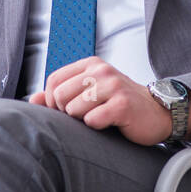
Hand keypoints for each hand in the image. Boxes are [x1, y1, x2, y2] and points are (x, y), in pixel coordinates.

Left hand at [27, 56, 173, 145]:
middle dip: (66, 112)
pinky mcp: (122, 105)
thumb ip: (61, 95)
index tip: (66, 111)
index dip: (53, 100)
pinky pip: (93, 120)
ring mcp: (113, 86)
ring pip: (73, 109)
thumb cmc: (120, 104)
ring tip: (98, 119)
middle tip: (83, 118)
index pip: (53, 80)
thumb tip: (32, 100)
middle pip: (59, 95)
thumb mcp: (90, 93)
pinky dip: (96, 127)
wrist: (158, 113)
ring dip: (82, 121)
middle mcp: (101, 70)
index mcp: (91, 65)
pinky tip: (109, 124)